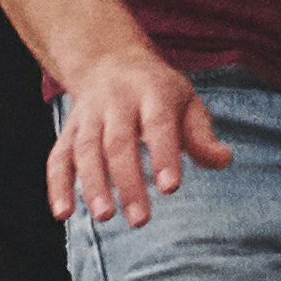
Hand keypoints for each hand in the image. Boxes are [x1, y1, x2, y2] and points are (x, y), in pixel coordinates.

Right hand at [45, 42, 227, 226]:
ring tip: (104, 216)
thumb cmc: (158, 92)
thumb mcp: (186, 102)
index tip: (171, 188)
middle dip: (128, 182)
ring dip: (92, 185)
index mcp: (152, 93)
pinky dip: (58, 185)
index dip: (164, 155)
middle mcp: (117, 102)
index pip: (158, 125)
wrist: (109, 59)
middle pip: (119, 143)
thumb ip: (201, 134)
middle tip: (140, 220)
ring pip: (87, 150)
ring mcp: (89, 116)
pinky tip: (63, 213)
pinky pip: (59, 156)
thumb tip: (223, 159)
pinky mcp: (69, 131)